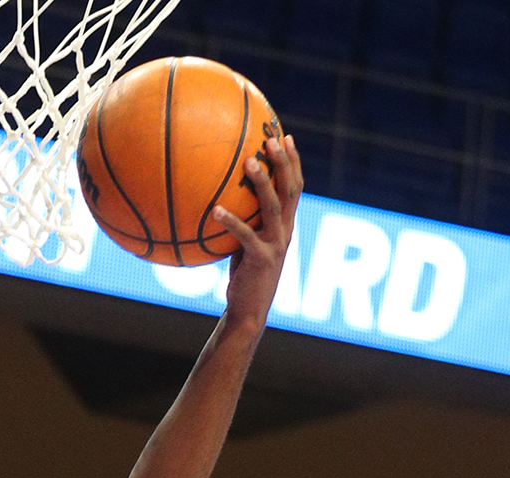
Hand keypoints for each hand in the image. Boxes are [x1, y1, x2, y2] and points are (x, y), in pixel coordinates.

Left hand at [214, 134, 304, 325]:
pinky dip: (231, 221)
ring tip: (248, 161)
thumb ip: (242, 220)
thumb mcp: (244, 243)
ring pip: (274, 207)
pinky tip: (214, 209)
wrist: (249, 310)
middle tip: (271, 139)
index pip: (295, 186)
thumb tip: (216, 195)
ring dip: (262, 183)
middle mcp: (286, 231)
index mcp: (285, 225)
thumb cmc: (243, 276)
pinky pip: (245, 235)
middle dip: (284, 162)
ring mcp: (277, 245)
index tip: (285, 136)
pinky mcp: (262, 259)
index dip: (293, 161)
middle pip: (292, 189)